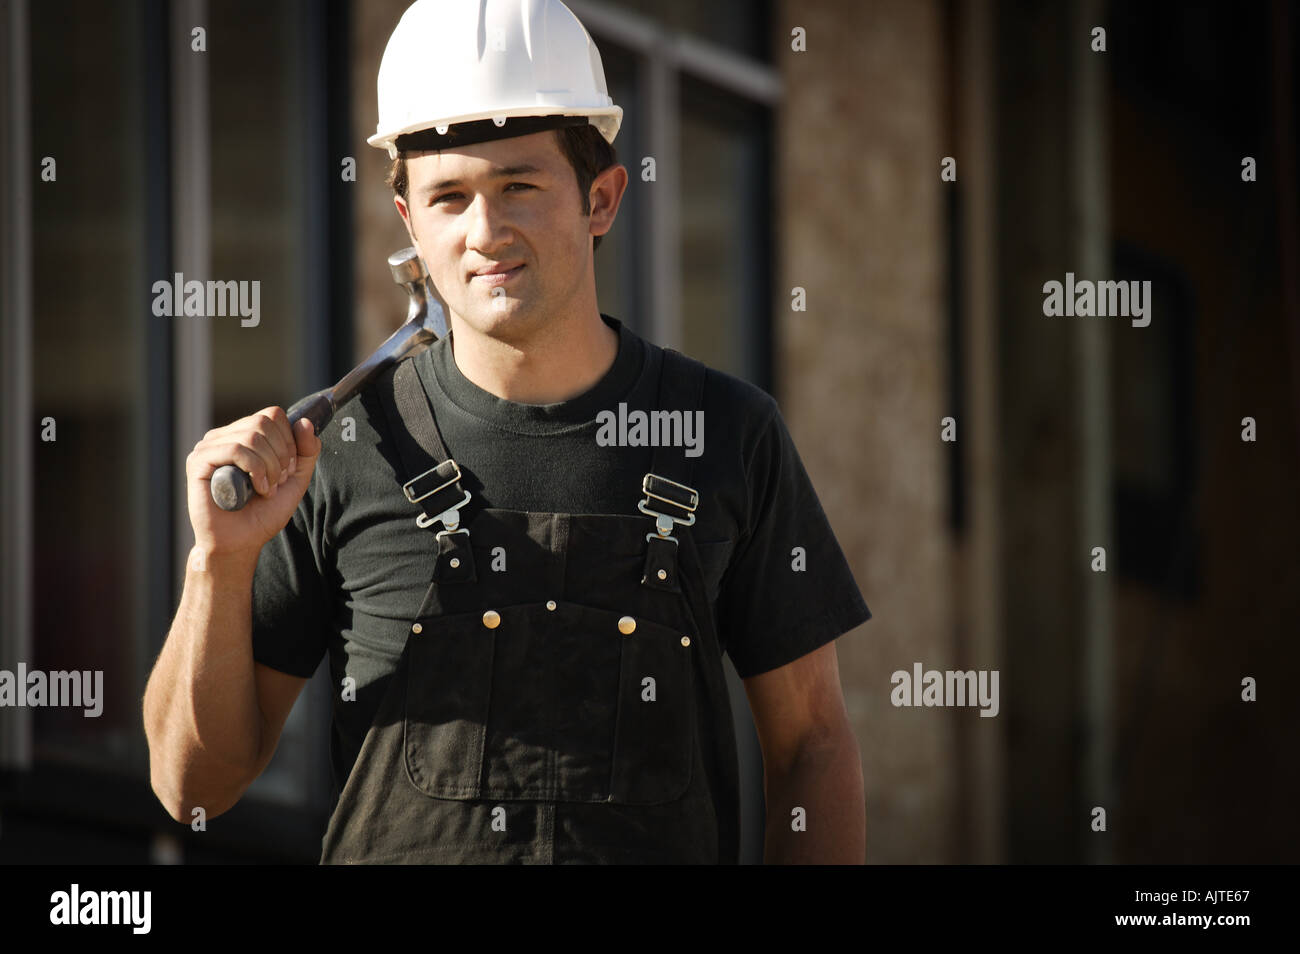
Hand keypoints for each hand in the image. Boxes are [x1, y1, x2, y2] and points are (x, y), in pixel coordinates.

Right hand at [185, 408, 321, 557]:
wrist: (239, 542)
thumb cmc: (263, 513)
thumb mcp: (295, 479)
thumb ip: (306, 451)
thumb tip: (306, 422)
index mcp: (243, 435)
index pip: (273, 415)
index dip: (289, 441)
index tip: (287, 470)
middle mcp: (224, 436)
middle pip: (264, 422)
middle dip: (281, 455)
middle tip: (277, 481)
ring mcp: (209, 447)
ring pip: (252, 435)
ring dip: (270, 466)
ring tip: (266, 489)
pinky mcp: (198, 461)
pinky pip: (235, 450)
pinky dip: (255, 470)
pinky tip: (256, 489)